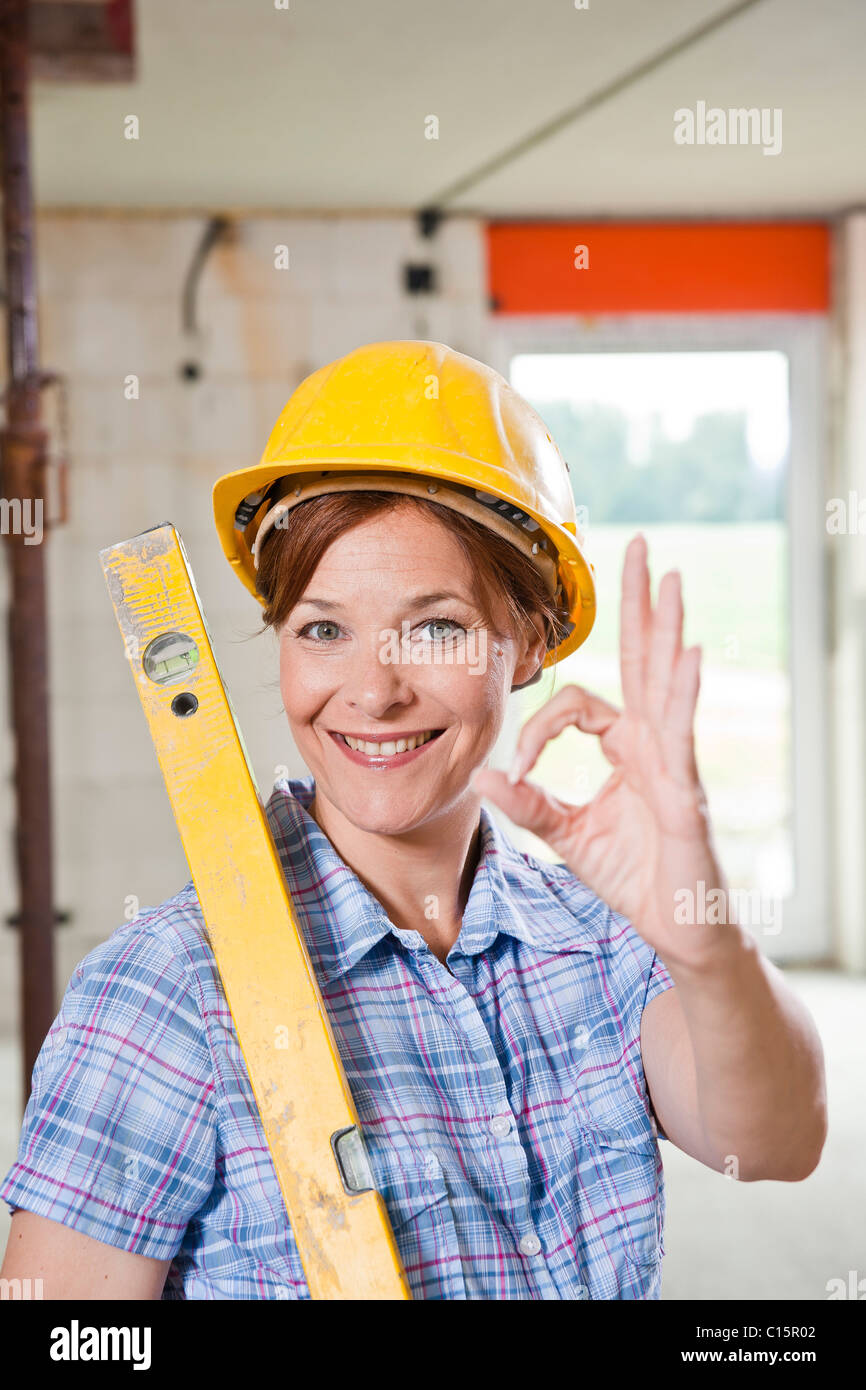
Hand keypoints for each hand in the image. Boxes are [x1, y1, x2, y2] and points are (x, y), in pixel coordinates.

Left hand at [471, 534, 732, 969]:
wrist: (676, 927)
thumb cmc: (633, 875)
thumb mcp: (567, 834)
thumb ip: (529, 804)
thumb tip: (482, 777)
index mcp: (626, 745)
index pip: (577, 705)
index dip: (539, 728)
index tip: (517, 767)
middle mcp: (654, 741)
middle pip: (644, 656)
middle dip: (639, 602)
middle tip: (641, 546)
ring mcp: (674, 759)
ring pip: (667, 680)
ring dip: (666, 626)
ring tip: (669, 578)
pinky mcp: (686, 789)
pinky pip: (681, 731)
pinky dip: (683, 691)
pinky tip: (688, 653)